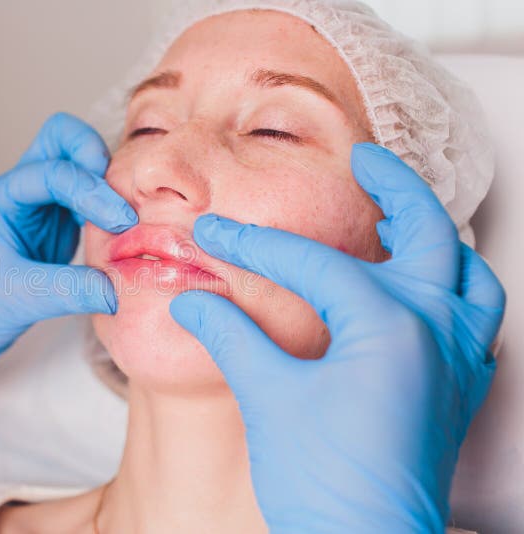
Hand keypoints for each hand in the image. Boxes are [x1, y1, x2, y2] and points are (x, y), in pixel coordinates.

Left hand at [0, 113, 135, 400]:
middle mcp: (22, 191)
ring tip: (130, 217)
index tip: (121, 222)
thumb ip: (70, 290)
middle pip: (63, 138)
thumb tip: (118, 290)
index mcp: (3, 197)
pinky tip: (123, 232)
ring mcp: (42, 204)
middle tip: (122, 198)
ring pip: (81, 163)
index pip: (53, 172)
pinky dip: (109, 205)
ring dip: (108, 181)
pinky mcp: (59, 224)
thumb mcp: (21, 300)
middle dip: (97, 156)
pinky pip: (90, 196)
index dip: (91, 191)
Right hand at [170, 143, 504, 531]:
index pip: (309, 263)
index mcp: (387, 326)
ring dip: (437, 236)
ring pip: (467, 272)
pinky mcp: (459, 390)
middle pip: (425, 231)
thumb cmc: (322, 482)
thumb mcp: (266, 398)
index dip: (254, 246)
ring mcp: (456, 360)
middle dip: (392, 186)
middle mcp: (435, 331)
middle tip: (364, 157)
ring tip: (405, 218)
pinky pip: (477, 320)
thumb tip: (192, 302)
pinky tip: (428, 293)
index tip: (215, 235)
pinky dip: (456, 290)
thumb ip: (231, 337)